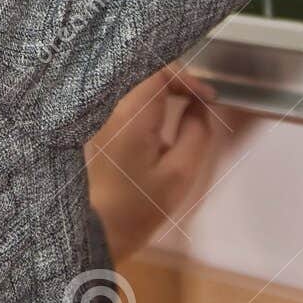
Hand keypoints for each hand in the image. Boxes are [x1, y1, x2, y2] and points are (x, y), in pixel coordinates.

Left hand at [85, 67, 215, 261]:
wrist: (93, 231)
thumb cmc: (138, 208)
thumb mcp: (179, 174)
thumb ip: (197, 133)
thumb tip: (200, 107)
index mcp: (129, 114)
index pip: (158, 71)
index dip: (188, 78)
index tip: (209, 98)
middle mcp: (109, 108)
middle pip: (144, 74)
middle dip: (176, 82)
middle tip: (200, 102)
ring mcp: (98, 118)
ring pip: (134, 87)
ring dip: (161, 91)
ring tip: (186, 109)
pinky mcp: (96, 129)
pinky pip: (123, 102)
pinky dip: (145, 104)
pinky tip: (161, 124)